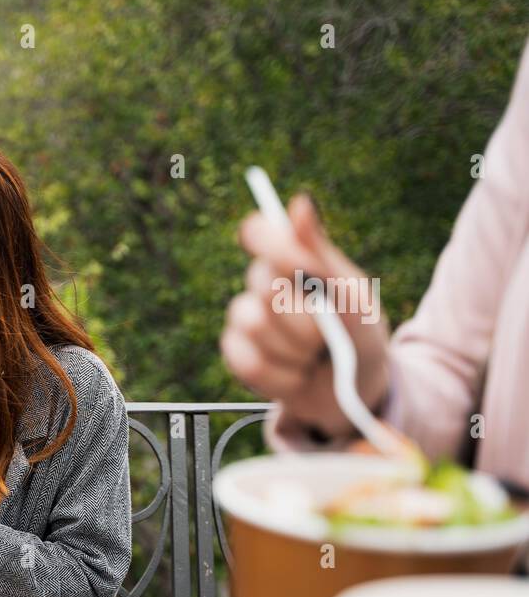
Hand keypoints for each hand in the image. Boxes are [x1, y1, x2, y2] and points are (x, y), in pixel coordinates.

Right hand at [221, 193, 390, 437]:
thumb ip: (321, 255)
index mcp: (292, 262)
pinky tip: (297, 377)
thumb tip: (298, 202)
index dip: (272, 244)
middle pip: (263, 283)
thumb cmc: (359, 338)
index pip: (258, 231)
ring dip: (295, 350)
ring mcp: (245, 321)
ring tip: (313, 358)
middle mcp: (263, 286)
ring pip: (254, 324)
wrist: (355, 394)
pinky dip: (283, 377)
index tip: (302, 268)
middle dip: (304, 314)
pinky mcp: (237, 355)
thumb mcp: (353, 297)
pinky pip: (248, 361)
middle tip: (327, 333)